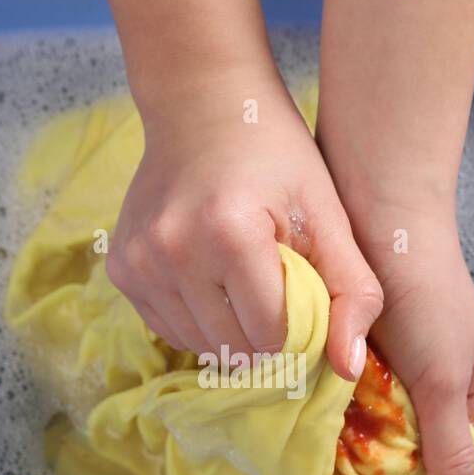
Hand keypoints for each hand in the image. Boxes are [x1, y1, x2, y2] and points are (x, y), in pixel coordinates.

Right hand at [108, 71, 382, 379]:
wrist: (203, 105)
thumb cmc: (276, 156)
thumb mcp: (328, 214)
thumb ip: (353, 291)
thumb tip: (348, 369)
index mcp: (229, 233)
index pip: (271, 334)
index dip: (297, 324)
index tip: (304, 292)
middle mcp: (173, 250)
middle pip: (233, 346)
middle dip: (264, 334)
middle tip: (277, 290)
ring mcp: (139, 262)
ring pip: (199, 345)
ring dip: (230, 331)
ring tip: (245, 284)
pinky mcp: (121, 270)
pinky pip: (168, 329)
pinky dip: (198, 321)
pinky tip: (213, 283)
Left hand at [344, 201, 473, 474]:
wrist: (381, 216)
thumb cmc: (428, 299)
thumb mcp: (445, 381)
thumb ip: (451, 452)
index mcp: (469, 398)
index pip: (459, 471)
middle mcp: (428, 391)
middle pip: (408, 458)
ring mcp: (387, 373)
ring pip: (367, 432)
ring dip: (348, 448)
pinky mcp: (348, 356)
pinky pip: (336, 401)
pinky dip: (324, 415)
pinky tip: (300, 436)